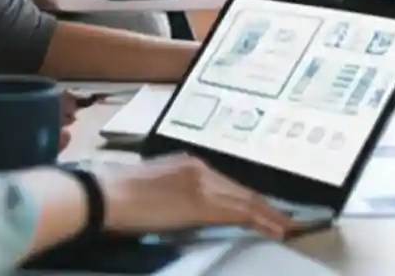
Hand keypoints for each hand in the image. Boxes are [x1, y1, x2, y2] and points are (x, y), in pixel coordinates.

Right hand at [96, 155, 293, 238]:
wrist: (105, 195)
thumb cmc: (119, 195)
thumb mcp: (157, 184)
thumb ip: (179, 191)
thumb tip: (191, 205)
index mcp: (190, 164)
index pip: (230, 183)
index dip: (250, 198)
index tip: (265, 208)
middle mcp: (202, 169)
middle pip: (243, 191)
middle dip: (266, 207)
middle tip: (288, 219)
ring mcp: (204, 185)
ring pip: (247, 201)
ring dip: (270, 215)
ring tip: (289, 226)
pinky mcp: (202, 203)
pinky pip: (239, 212)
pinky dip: (261, 220)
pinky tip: (276, 229)